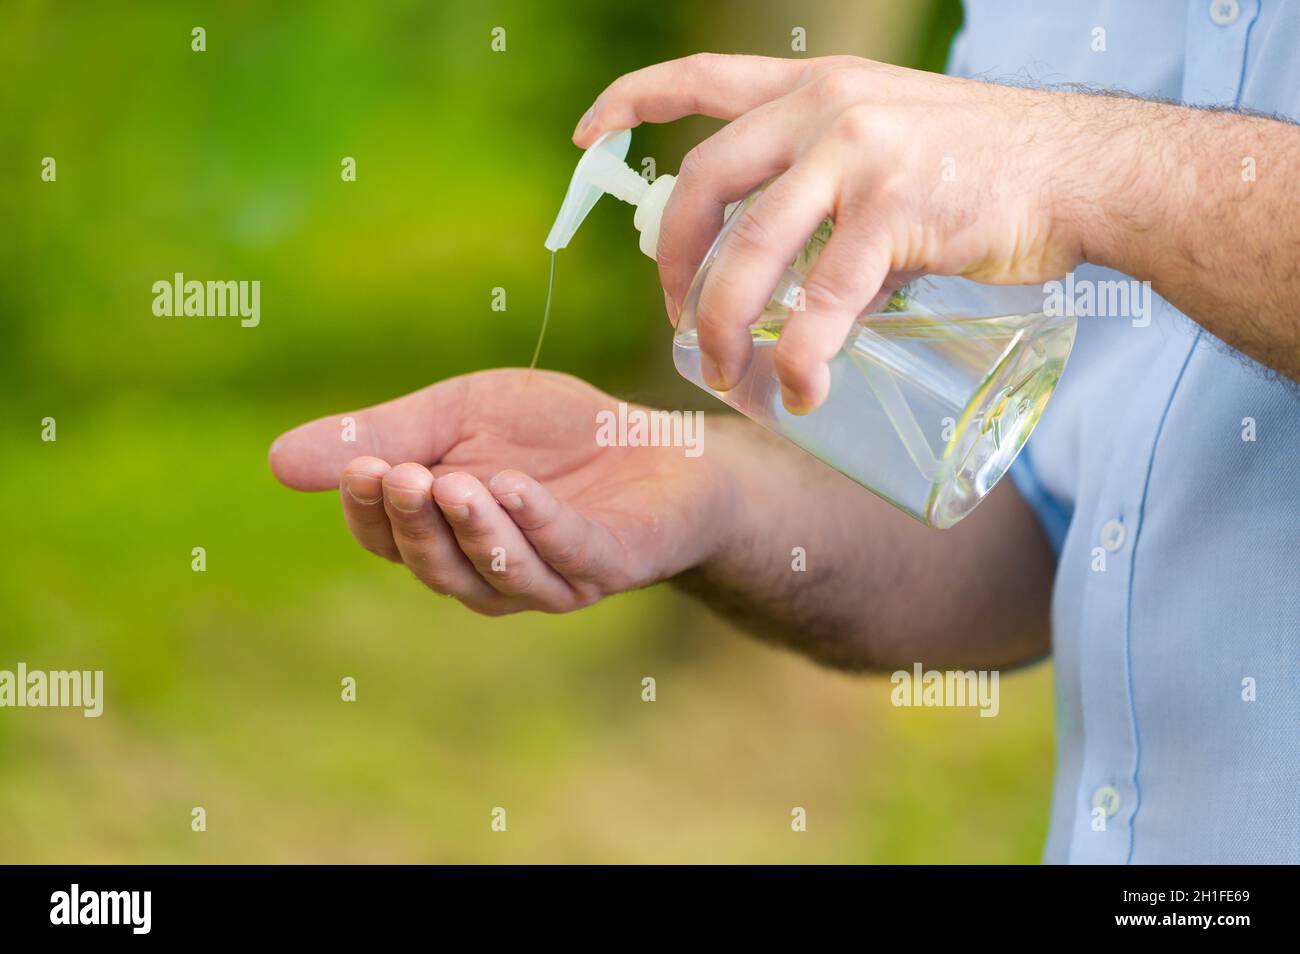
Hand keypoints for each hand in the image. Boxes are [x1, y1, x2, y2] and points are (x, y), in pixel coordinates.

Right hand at [268, 369, 732, 614]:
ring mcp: (550, 577)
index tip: (359, 464)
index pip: (387, 538)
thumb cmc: (554, 432)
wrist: (658, 441)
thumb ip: (385, 434)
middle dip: (413, 521)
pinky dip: (538, 524)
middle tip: (397, 473)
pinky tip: (514, 487)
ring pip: (497, 573)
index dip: (368, 508)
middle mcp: (491, 572)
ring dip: (472, 529)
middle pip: (435, 564)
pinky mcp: (608, 565)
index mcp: (446, 536)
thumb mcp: (461, 415)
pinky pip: (566, 555)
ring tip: (452, 482)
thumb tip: (276, 462)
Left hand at [575, 53, 1095, 411]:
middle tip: (676, 320)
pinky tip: (800, 391)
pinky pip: (826, 296)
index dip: (633, 103)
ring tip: (722, 372)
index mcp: (814, 87)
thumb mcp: (886, 137)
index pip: (702, 78)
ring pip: (751, 249)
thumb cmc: (982, 165)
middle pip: (703, 183)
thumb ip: (822, 182)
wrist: (1079, 168)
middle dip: (671, 262)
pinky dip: (803, 354)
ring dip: (721, 322)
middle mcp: (825, 108)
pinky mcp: (899, 211)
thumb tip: (775, 266)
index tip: (586, 137)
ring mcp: (860, 156)